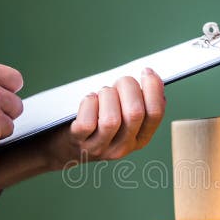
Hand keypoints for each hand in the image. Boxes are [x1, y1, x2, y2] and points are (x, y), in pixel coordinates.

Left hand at [41, 68, 165, 169]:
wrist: (64, 147)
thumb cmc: (97, 123)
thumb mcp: (123, 120)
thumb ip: (139, 104)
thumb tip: (153, 82)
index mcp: (140, 139)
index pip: (155, 114)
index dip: (154, 88)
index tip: (147, 72)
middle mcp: (123, 146)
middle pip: (135, 113)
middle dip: (128, 87)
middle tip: (119, 82)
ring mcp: (100, 147)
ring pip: (112, 119)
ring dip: (107, 96)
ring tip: (102, 93)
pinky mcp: (79, 142)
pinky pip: (87, 123)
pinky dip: (89, 103)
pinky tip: (89, 99)